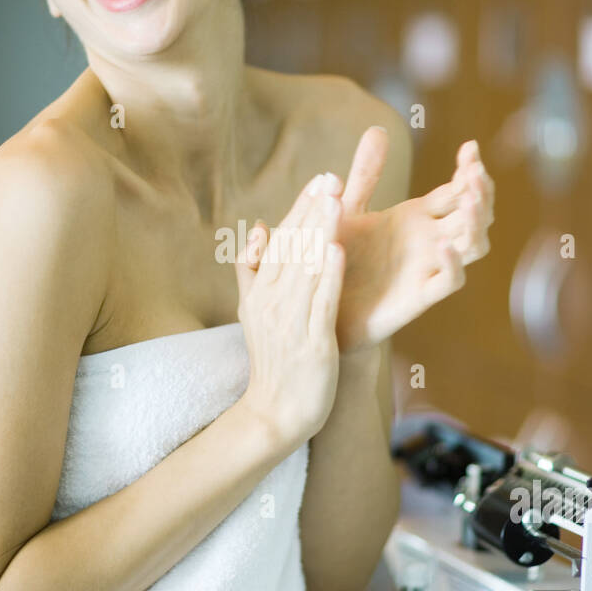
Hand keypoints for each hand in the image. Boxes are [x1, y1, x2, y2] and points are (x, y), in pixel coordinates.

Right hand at [234, 173, 345, 448]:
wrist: (277, 413)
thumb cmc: (275, 359)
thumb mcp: (255, 310)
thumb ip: (254, 269)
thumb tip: (259, 226)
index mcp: (259, 291)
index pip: (281, 241)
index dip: (301, 209)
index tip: (320, 180)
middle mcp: (270, 302)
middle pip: (292, 248)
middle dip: (312, 211)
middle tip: (331, 178)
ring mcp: (289, 322)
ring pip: (305, 269)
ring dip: (320, 232)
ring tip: (336, 201)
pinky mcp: (309, 343)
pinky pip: (319, 303)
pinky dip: (326, 276)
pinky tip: (337, 250)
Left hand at [243, 130, 494, 353]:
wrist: (319, 310)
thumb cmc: (334, 260)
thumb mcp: (346, 209)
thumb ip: (365, 173)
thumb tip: (379, 129)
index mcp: (416, 217)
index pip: (457, 189)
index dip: (470, 169)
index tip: (470, 148)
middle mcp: (430, 240)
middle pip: (475, 212)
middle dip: (481, 190)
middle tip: (474, 172)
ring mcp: (428, 267)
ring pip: (473, 244)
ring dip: (478, 222)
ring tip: (472, 199)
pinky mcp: (419, 296)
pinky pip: (449, 281)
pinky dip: (454, 263)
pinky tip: (446, 245)